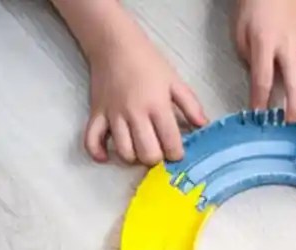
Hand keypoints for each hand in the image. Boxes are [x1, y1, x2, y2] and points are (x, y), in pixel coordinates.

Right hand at [82, 15, 206, 163]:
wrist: (115, 45)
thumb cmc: (148, 62)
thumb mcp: (174, 81)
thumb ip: (191, 105)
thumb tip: (203, 126)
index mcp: (157, 106)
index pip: (170, 143)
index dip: (177, 153)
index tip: (176, 150)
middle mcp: (135, 114)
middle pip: (147, 153)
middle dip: (156, 158)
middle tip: (158, 149)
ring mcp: (114, 115)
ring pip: (123, 151)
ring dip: (133, 157)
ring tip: (138, 149)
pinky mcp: (96, 114)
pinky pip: (91, 140)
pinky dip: (97, 152)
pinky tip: (105, 156)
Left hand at [233, 0, 295, 118]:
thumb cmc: (252, 13)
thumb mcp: (241, 36)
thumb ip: (252, 61)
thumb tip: (262, 85)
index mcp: (264, 43)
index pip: (262, 77)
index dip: (260, 99)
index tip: (260, 117)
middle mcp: (287, 44)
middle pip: (293, 77)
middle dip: (294, 101)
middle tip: (293, 121)